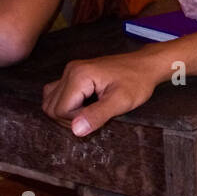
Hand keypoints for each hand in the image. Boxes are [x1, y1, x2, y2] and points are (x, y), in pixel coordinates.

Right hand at [42, 51, 163, 135]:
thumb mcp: (121, 102)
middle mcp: (70, 71)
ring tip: (89, 112)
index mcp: (79, 76)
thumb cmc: (137, 82)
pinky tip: (85, 106)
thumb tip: (76, 130)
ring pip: (51, 100)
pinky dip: (66, 104)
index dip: (77, 120)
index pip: (60, 110)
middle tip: (93, 116)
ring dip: (65, 112)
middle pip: (51, 106)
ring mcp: (71, 71)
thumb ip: (97, 115)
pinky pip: (58, 93)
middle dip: (69, 119)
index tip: (98, 115)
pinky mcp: (75, 74)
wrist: (146, 66)